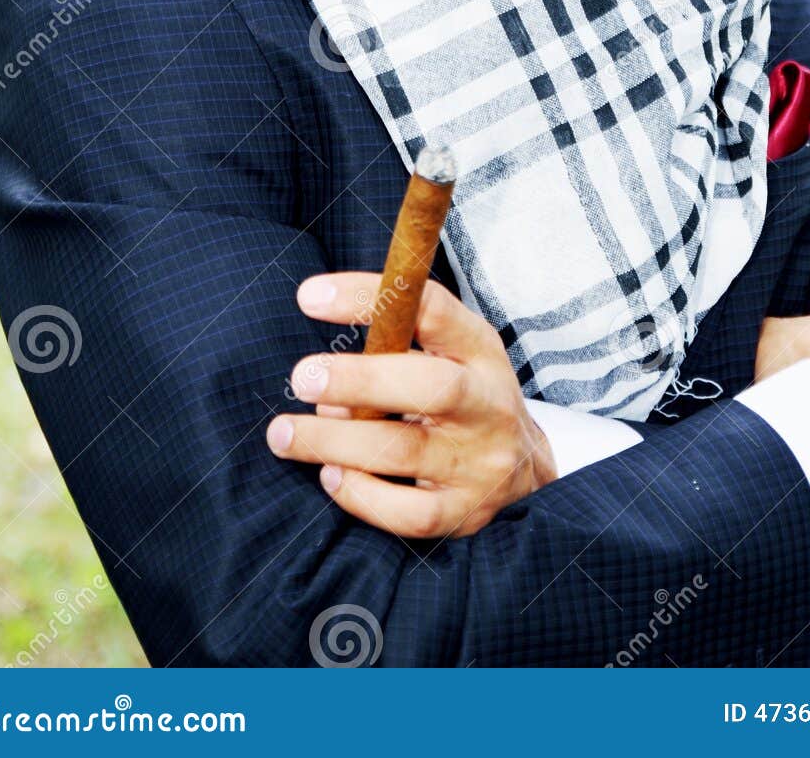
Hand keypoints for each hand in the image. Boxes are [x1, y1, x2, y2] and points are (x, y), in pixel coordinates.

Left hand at [266, 272, 557, 537]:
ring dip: (334, 441)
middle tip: (301, 377)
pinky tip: (332, 476)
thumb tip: (319, 380)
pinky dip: (360, 495)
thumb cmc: (463, 398)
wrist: (524, 470)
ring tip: (284, 433)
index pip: (431, 309)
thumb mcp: (449, 354)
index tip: (309, 296)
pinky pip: (408, 513)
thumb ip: (392, 351)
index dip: (369, 298)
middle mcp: (487, 403)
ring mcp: (478, 462)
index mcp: (479, 349)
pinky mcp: (464, 513)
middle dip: (359, 380)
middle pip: (430, 387)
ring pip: (404, 452)